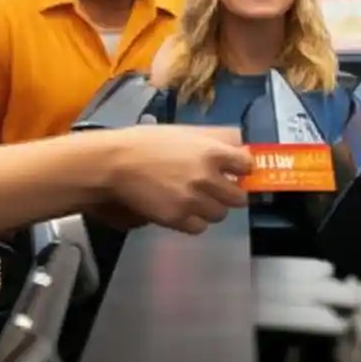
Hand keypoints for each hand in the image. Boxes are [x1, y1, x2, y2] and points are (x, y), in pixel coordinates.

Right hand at [101, 125, 252, 234]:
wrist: (114, 164)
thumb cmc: (144, 143)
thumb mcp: (182, 133)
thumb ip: (210, 143)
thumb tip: (234, 149)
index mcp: (211, 152)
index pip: (246, 165)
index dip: (242, 170)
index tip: (237, 172)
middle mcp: (207, 178)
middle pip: (238, 197)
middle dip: (230, 194)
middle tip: (219, 191)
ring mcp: (192, 200)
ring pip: (220, 214)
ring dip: (211, 209)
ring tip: (195, 201)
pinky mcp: (177, 218)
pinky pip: (199, 227)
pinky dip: (194, 222)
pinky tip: (183, 211)